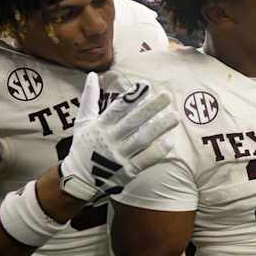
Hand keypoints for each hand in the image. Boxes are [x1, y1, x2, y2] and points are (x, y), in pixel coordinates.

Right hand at [59, 73, 177, 201]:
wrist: (80, 180)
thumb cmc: (83, 146)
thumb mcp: (83, 122)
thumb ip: (89, 99)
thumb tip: (93, 75)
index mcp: (100, 127)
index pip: (117, 109)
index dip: (131, 97)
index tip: (145, 85)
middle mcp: (110, 140)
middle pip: (133, 122)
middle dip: (150, 108)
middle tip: (166, 96)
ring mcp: (119, 156)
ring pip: (142, 140)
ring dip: (160, 128)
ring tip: (176, 116)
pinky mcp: (128, 170)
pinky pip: (145, 160)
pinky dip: (157, 151)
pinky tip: (170, 141)